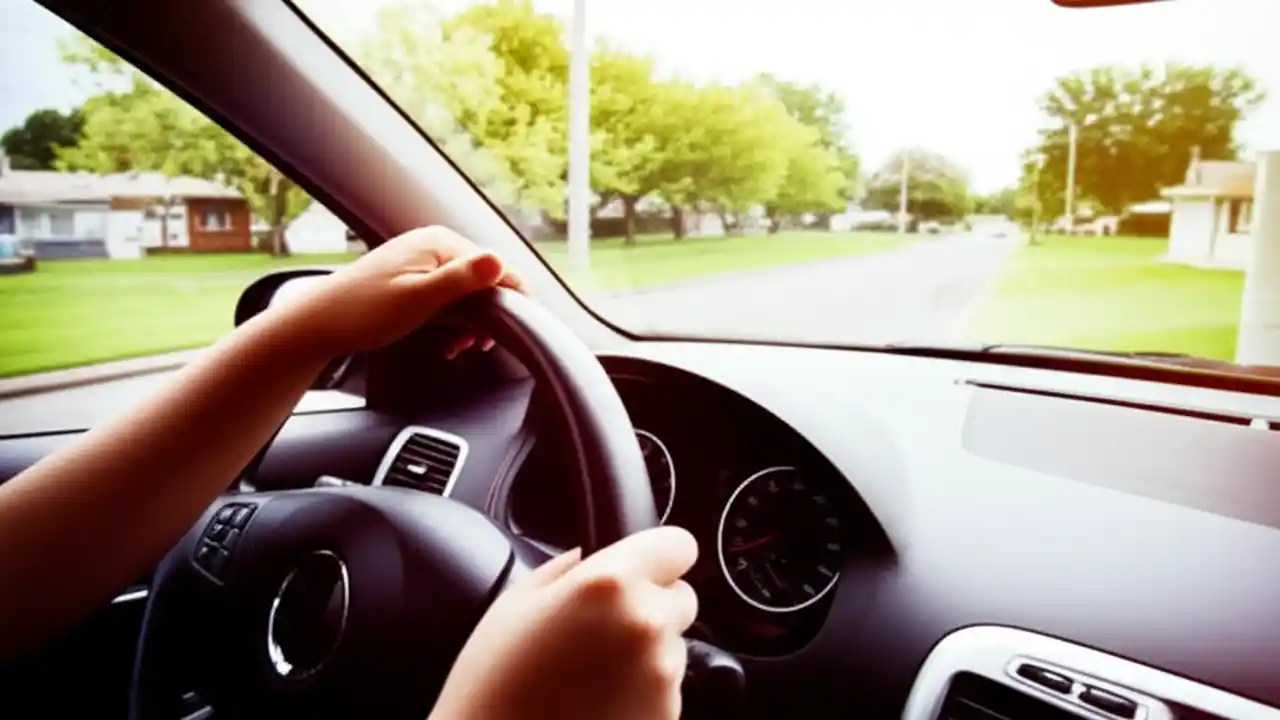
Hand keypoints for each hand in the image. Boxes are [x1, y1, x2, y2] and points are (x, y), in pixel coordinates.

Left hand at [274, 226, 523, 357]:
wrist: (319, 323)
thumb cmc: (363, 312)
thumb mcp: (418, 299)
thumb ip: (461, 280)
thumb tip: (499, 261)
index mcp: (440, 243)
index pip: (498, 267)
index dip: (513, 299)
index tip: (515, 330)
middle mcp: (436, 244)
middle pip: (486, 280)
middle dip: (489, 316)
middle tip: (477, 347)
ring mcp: (425, 260)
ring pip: (470, 292)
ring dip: (472, 322)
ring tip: (460, 346)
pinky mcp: (416, 276)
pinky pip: (451, 297)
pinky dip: (456, 320)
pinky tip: (449, 340)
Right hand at [432, 527, 699, 719]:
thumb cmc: (494, 683)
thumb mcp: (515, 604)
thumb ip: (564, 569)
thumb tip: (587, 557)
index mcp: (610, 583)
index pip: (678, 544)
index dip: (659, 556)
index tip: (643, 568)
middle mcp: (646, 623)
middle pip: (682, 596)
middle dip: (653, 605)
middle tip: (604, 628)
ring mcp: (662, 673)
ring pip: (674, 643)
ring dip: (648, 650)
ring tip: (593, 671)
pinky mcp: (667, 712)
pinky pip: (667, 685)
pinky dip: (644, 688)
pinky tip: (600, 698)